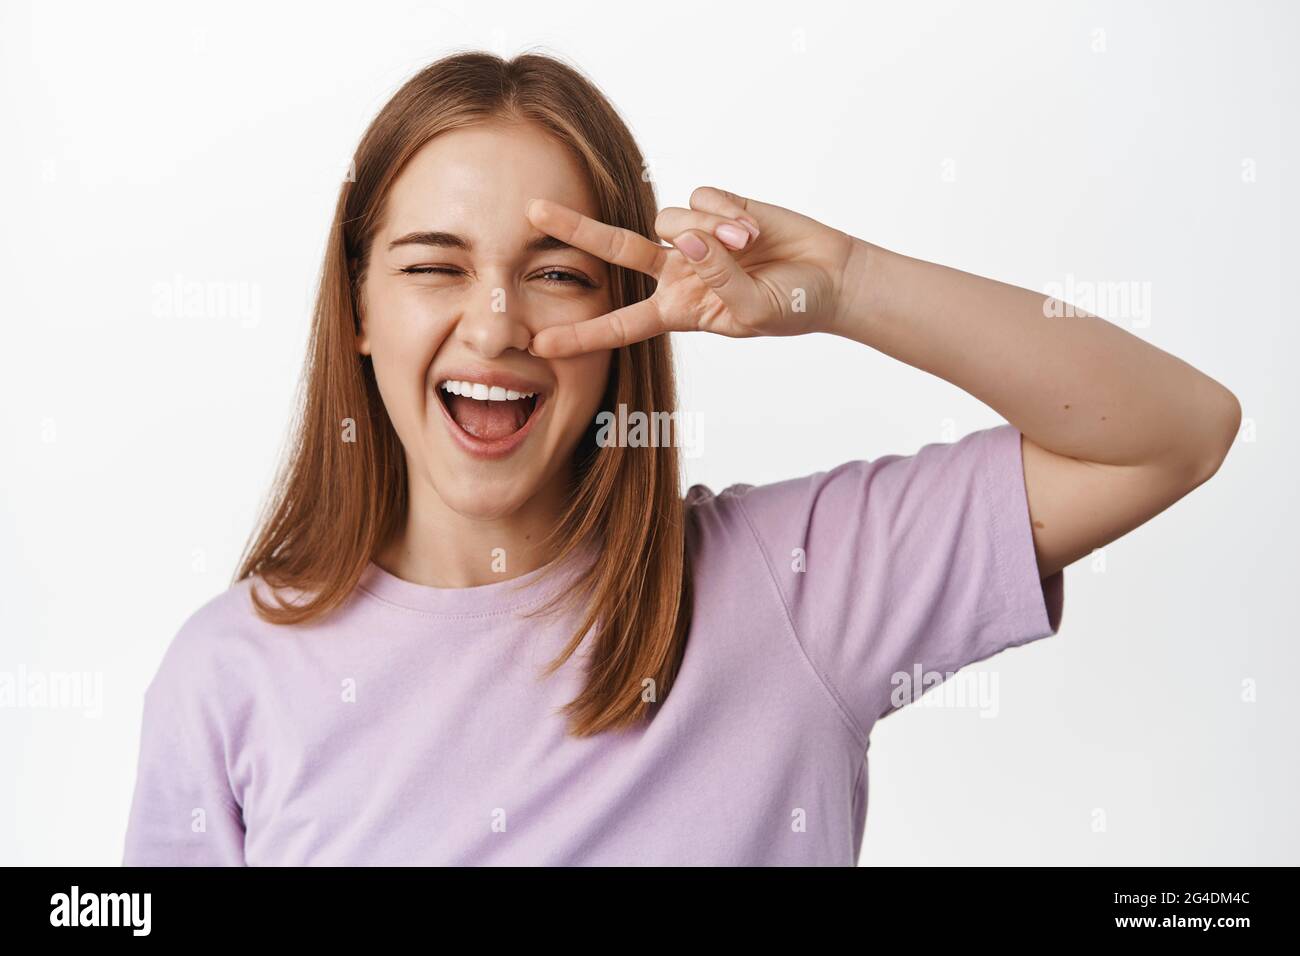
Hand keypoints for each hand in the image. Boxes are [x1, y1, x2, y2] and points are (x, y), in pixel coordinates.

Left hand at [524, 186, 863, 357]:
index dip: (581, 335)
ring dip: (708, 232)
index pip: (620, 324)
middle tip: (531, 211)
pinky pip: (702, 197)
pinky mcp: (716, 206)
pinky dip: (727, 212)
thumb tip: (684, 238)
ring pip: (671, 218)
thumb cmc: (792, 307)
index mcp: (677, 311)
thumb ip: (716, 278)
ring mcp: (694, 237)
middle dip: (574, 230)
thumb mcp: (752, 311)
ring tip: (750, 246)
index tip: (538, 344)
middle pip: (615, 248)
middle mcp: (676, 272)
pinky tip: (755, 228)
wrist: (830, 276)